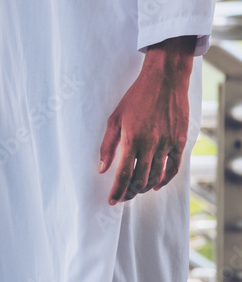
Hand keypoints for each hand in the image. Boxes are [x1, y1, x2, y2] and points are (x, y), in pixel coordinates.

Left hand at [99, 36, 194, 204]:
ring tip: (135, 191)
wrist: (164, 81)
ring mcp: (167, 144)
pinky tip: (156, 185)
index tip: (112, 200)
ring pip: (156, 176)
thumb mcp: (115, 118)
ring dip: (144, 188)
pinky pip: (174, 168)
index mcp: (131, 138)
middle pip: (139, 179)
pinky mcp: (180, 141)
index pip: (122, 174)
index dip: (117, 190)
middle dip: (129, 192)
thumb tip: (102, 168)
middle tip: (122, 197)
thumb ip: (108, 144)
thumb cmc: (135, 97)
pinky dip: (165, 179)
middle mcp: (150, 144)